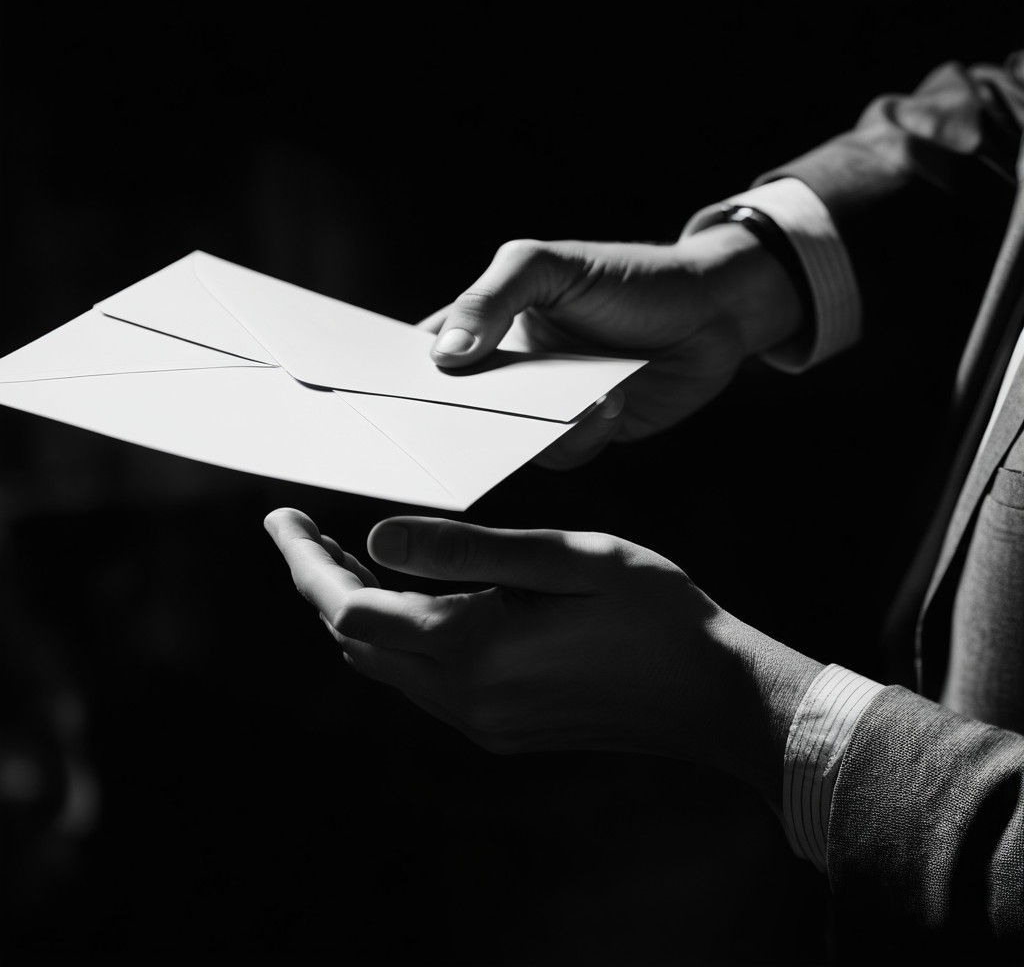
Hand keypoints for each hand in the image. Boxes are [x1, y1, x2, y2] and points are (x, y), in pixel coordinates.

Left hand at [264, 508, 820, 807]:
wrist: (716, 698)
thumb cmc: (656, 614)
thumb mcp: (568, 559)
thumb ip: (468, 551)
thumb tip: (376, 537)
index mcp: (476, 648)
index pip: (351, 608)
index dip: (306, 562)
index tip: (280, 518)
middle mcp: (466, 699)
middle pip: (355, 640)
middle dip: (322, 583)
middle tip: (309, 529)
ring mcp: (483, 723)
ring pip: (383, 666)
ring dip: (358, 611)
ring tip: (350, 553)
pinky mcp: (502, 730)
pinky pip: (421, 683)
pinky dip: (398, 638)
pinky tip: (416, 601)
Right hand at [420, 225, 802, 467]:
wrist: (712, 312)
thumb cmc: (627, 276)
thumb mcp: (551, 266)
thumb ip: (491, 299)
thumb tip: (443, 356)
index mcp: (482, 325)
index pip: (419, 357)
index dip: (392, 381)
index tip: (367, 403)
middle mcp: (503, 372)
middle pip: (453, 412)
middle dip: (448, 426)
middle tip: (441, 436)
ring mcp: (539, 408)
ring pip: (506, 442)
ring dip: (533, 428)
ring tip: (576, 401)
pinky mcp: (581, 436)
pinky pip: (560, 455)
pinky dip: (582, 433)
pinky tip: (609, 402)